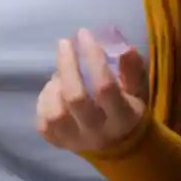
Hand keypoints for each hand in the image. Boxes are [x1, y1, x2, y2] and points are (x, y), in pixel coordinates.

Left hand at [36, 28, 147, 152]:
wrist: (116, 146)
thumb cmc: (127, 109)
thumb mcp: (137, 90)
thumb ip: (132, 69)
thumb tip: (125, 48)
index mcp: (122, 118)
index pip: (104, 86)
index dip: (93, 58)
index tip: (85, 35)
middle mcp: (97, 133)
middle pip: (75, 98)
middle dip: (67, 64)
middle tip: (64, 43)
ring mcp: (75, 141)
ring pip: (55, 113)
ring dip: (54, 86)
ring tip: (60, 74)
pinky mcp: (58, 143)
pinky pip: (43, 122)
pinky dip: (45, 100)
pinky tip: (54, 91)